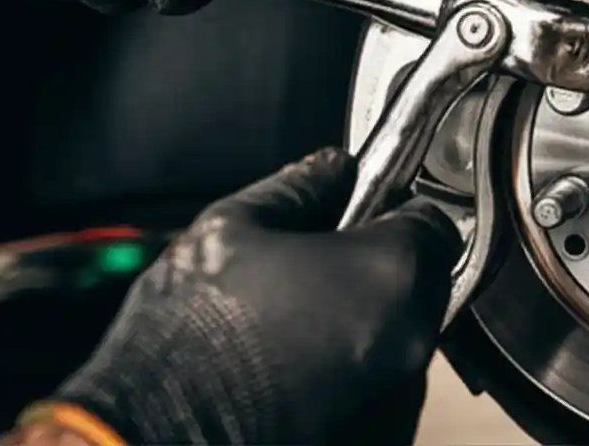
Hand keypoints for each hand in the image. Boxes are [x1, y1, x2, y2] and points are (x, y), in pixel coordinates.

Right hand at [51, 148, 461, 444]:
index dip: (395, 212)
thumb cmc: (189, 338)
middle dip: (379, 270)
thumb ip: (298, 189)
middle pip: (423, 283)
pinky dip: (353, 376)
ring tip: (294, 327)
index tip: (361, 214)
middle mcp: (411, 338)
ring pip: (401, 339)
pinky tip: (294, 372)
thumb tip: (332, 169)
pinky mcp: (381, 437)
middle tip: (315, 270)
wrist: (154, 438)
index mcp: (389, 272)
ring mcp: (399, 398)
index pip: (434, 222)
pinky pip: (381, 390)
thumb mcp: (229, 230)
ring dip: (367, 325)